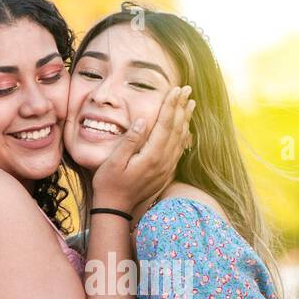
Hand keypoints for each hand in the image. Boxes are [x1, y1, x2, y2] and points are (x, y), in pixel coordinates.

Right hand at [91, 85, 194, 212]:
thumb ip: (129, 140)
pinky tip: (185, 129)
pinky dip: (184, 136)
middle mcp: (163, 162)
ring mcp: (166, 168)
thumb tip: (142, 120)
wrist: (115, 209)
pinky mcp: (165, 173)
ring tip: (190, 104)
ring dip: (186, 120)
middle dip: (181, 107)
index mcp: (151, 156)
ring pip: (181, 139)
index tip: (176, 89)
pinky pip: (179, 151)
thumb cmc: (109, 183)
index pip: (165, 124)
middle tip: (187, 90)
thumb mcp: (113, 161)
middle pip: (176, 129)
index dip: (171, 105)